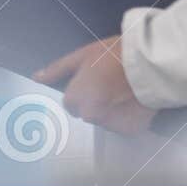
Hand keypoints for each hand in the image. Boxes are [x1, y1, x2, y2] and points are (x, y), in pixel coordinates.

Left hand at [33, 36, 154, 136]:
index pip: (70, 103)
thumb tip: (37, 77)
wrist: (149, 63)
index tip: (94, 79)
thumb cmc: (114, 54)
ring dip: (111, 109)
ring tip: (124, 89)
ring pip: (105, 119)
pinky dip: (127, 116)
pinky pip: (123, 124)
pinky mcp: (130, 130)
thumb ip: (57, 70)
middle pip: (87, 112)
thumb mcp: (82, 55)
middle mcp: (91, 116)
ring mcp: (111, 125)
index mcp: (76, 99)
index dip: (81, 90)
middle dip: (95, 101)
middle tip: (110, 83)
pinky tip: (133, 100)